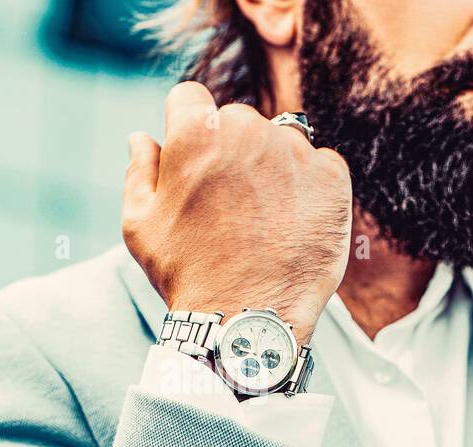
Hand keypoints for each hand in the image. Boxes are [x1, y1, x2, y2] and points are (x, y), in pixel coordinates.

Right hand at [121, 82, 353, 344]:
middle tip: (227, 204)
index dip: (187, 130)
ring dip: (270, 167)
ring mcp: (294, 152)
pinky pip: (318, 164)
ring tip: (261, 220)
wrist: (250, 321)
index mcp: (196, 134)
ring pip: (279, 141)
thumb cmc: (187, 275)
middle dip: (229, 150)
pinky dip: (307, 187)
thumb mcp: (140, 225)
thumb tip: (142, 137)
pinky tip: (290, 224)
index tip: (193, 162)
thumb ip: (139, 171)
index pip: (189, 99)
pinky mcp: (332, 178)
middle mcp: (248, 131)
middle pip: (236, 120)